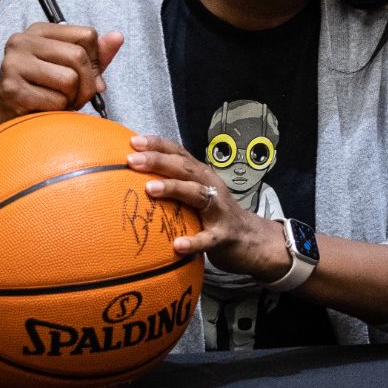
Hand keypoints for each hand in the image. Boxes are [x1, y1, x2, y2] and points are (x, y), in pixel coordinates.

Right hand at [0, 25, 124, 124]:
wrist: (8, 122)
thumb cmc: (44, 93)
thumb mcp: (72, 69)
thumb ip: (96, 55)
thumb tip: (118, 37)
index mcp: (38, 31)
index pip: (88, 35)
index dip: (95, 61)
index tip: (83, 76)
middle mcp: (21, 41)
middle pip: (79, 57)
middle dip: (86, 85)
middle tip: (75, 97)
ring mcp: (13, 64)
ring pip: (69, 79)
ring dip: (71, 99)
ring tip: (57, 102)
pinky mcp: (12, 89)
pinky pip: (56, 101)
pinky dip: (58, 112)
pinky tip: (44, 111)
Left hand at [125, 134, 289, 280]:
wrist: (255, 240)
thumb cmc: (216, 216)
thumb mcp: (197, 194)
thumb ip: (174, 185)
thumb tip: (135, 180)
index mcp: (202, 176)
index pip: (179, 153)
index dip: (158, 145)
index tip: (133, 141)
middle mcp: (211, 187)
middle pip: (185, 168)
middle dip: (158, 161)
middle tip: (132, 159)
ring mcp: (219, 210)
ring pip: (197, 194)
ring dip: (173, 189)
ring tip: (149, 189)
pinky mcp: (224, 236)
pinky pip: (207, 239)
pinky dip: (193, 242)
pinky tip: (177, 245)